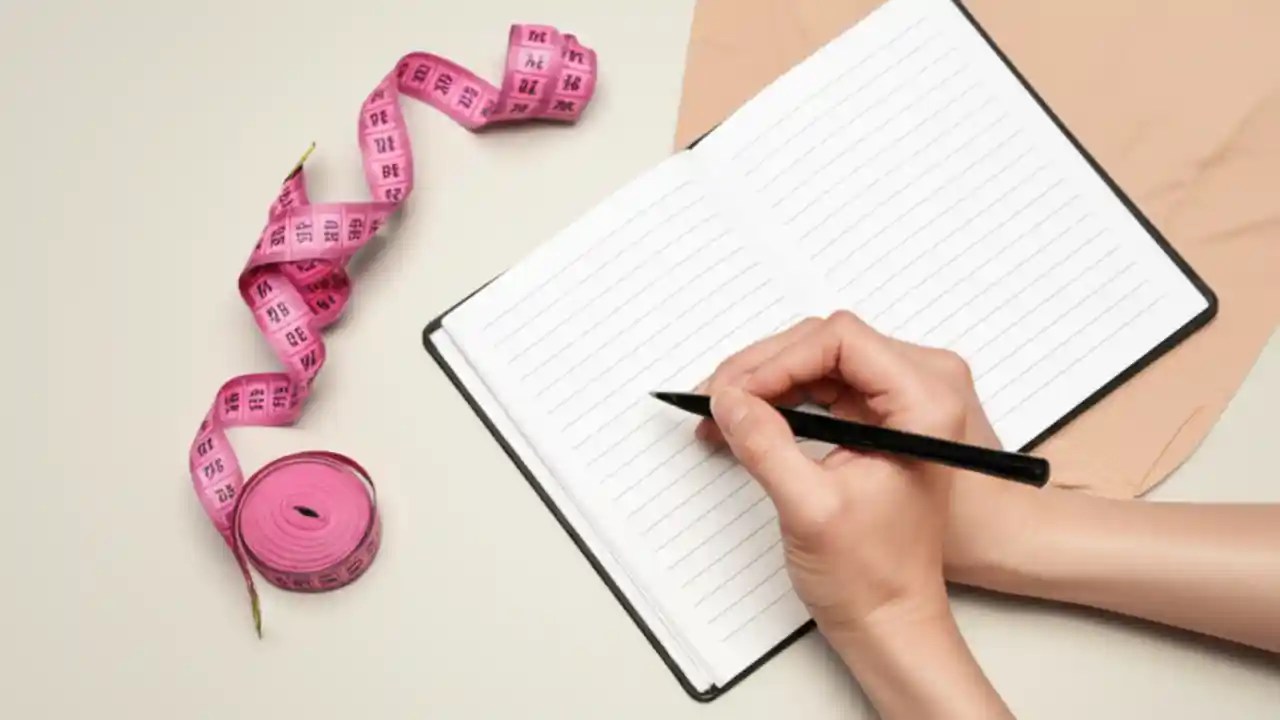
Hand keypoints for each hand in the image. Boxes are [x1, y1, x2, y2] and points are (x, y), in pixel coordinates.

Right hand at [696, 311, 1000, 637]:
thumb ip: (765, 446)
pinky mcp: (873, 426)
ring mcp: (896, 409)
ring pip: (817, 365)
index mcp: (924, 407)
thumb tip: (728, 398)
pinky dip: (778, 402)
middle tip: (716, 398)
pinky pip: (820, 392)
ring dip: (765, 383)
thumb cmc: (875, 578)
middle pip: (826, 345)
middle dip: (763, 369)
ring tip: (721, 410)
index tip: (737, 391)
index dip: (779, 360)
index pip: (842, 340)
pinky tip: (745, 420)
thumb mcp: (811, 509)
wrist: (892, 621)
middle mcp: (918, 396)